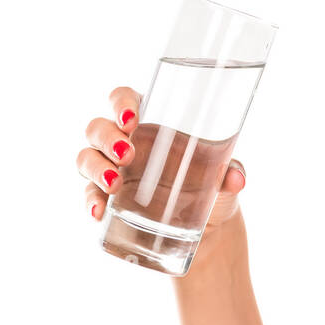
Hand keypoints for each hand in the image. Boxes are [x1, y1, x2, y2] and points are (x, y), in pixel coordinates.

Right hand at [77, 84, 247, 236]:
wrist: (207, 227)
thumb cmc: (212, 185)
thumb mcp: (223, 178)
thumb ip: (232, 173)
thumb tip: (237, 179)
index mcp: (151, 121)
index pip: (124, 98)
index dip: (121, 103)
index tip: (131, 118)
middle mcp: (126, 141)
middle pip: (98, 127)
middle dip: (107, 138)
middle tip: (127, 154)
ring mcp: (112, 169)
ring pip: (86, 158)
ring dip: (95, 168)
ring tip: (114, 185)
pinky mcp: (108, 198)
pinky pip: (89, 194)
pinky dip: (90, 201)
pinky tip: (98, 212)